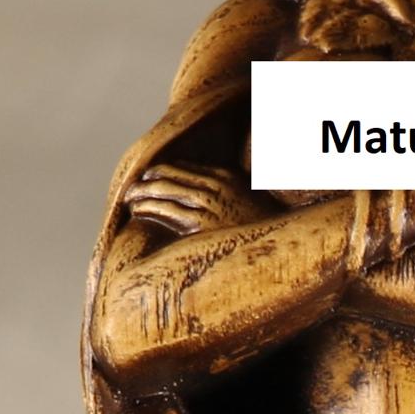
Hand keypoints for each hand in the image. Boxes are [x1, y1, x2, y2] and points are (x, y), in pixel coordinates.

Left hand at [122, 161, 271, 237]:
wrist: (285, 246)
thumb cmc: (265, 231)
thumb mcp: (249, 203)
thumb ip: (229, 194)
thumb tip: (210, 196)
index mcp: (225, 178)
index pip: (183, 167)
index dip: (161, 171)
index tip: (147, 177)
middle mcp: (215, 187)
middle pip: (169, 175)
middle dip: (145, 181)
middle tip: (130, 189)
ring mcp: (208, 205)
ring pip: (163, 191)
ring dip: (141, 194)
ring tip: (128, 200)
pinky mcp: (202, 225)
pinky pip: (167, 211)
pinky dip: (148, 208)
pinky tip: (138, 211)